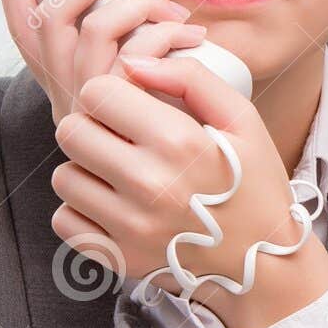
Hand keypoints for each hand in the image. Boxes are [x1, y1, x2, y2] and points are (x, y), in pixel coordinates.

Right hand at [0, 0, 208, 124]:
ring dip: (139, 3)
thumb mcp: (143, 95)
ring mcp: (90, 101)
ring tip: (177, 16)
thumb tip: (143, 6)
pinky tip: (192, 40)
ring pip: (93, 23)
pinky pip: (135, 47)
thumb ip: (131, 57)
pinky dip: (166, 30)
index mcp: (66, 84)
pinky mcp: (118, 109)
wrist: (193, 203)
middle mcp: (67, 91)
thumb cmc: (177, 143)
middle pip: (50, 15)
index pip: (24, 28)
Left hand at [50, 51, 327, 327]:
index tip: (131, 107)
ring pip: (63, 177)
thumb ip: (190, 78)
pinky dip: (82, 211)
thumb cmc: (254, 185)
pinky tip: (114, 206)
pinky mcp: (119, 259)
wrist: (264, 266)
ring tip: (119, 174)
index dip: (112, 93)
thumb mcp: (242, 119)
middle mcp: (149, 185)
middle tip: (120, 139)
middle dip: (91, 127)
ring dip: (85, 170)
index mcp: (179, 142)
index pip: (97, 93)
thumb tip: (132, 62)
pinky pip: (64, 221)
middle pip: (70, 131)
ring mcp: (131, 228)